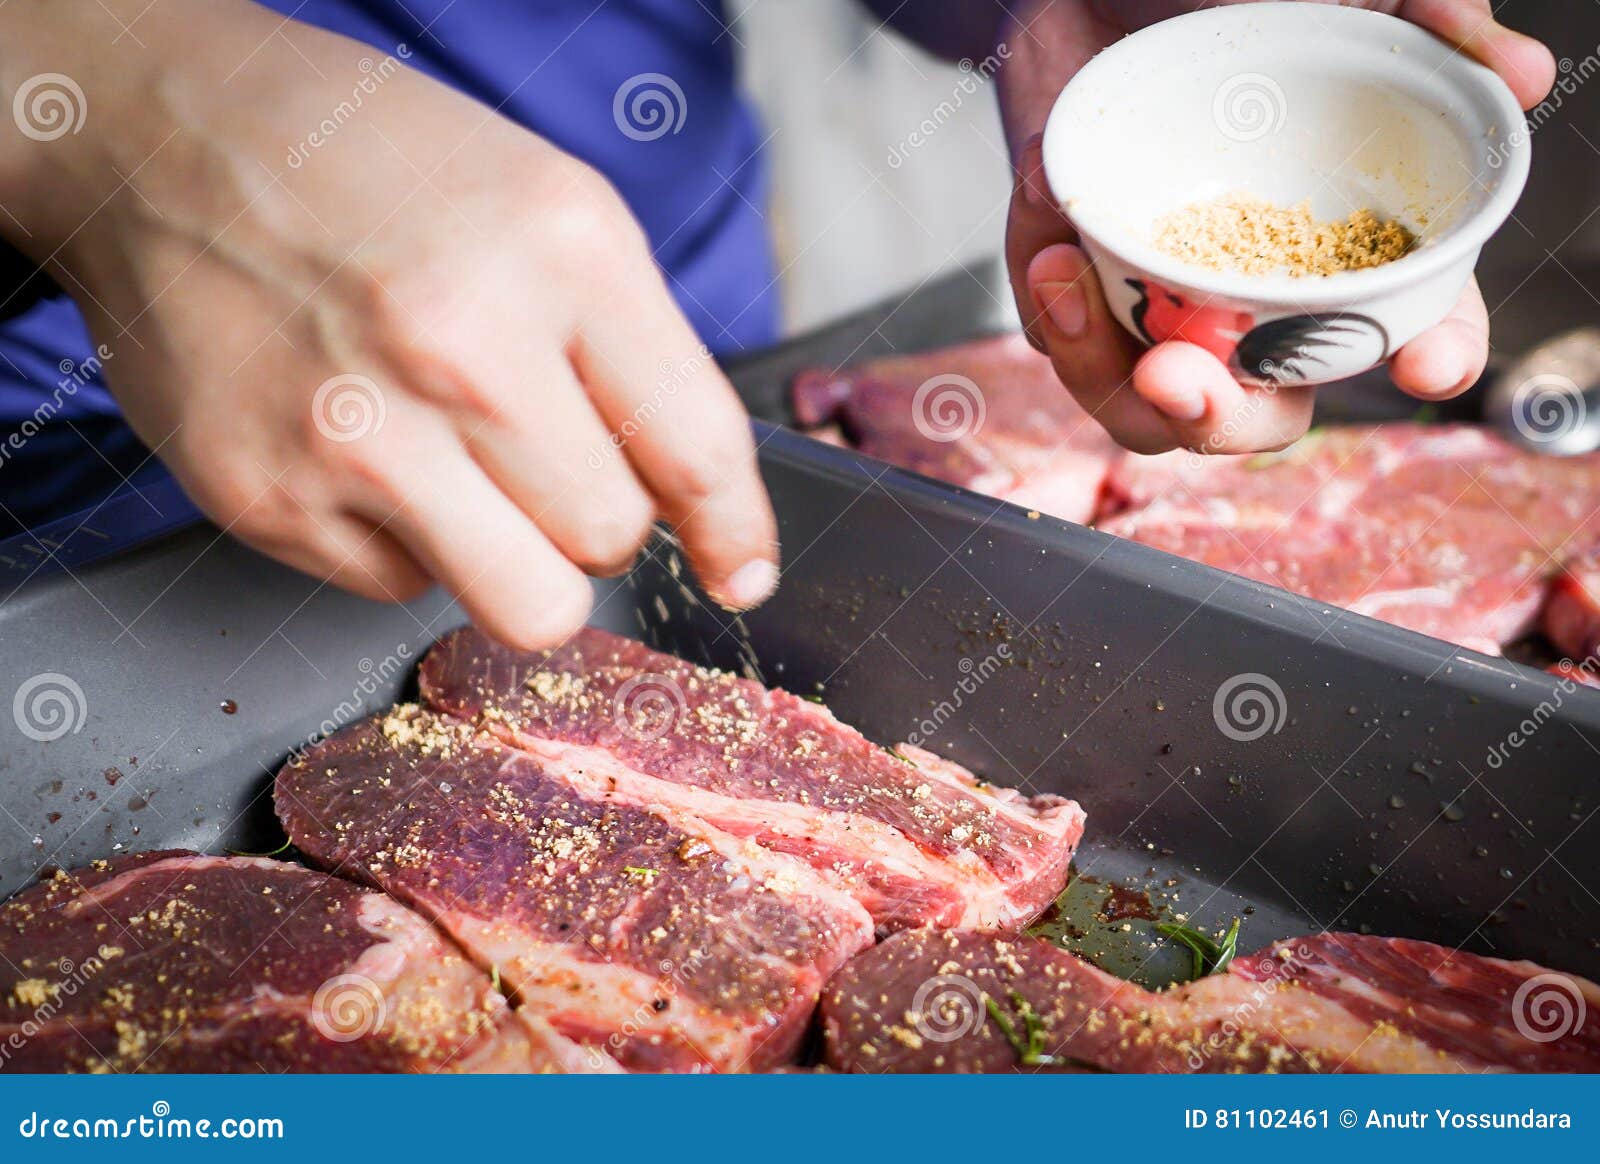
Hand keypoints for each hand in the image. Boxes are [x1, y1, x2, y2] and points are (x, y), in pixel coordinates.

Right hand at [0, 0, 777, 646]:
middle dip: (596, 514)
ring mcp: (354, 433)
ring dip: (522, 564)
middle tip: (539, 451)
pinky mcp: (266, 498)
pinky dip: (406, 546)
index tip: (739, 569)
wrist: (162, 140)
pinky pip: (403, 592)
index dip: (733, 529)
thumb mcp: (549, 209)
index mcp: (560, 252)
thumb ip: (637, 352)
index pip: (696, 447)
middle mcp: (460, 346)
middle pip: (610, 538)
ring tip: (469, 481)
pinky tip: (367, 456)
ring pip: (528, 605)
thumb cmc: (373, 170)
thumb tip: (703, 505)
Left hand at [999, 0, 1556, 454]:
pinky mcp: (1086, 308)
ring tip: (1067, 277)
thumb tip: (1524, 71)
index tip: (1429, 365)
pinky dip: (1051, 308)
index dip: (1433, 353)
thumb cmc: (1224, 12)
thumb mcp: (1338, 5)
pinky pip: (1067, 348)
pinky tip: (1048, 242)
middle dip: (1217, 416)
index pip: (1407, 326)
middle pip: (1255, 411)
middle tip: (1176, 377)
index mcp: (1338, 255)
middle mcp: (1254, 304)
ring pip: (1143, 409)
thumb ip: (1429, 27)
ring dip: (1100, 370)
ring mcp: (1165, 314)